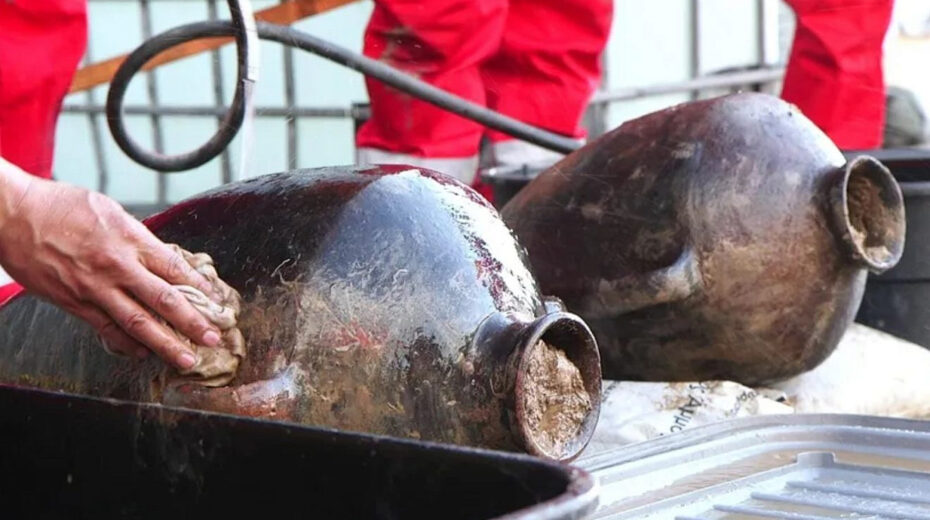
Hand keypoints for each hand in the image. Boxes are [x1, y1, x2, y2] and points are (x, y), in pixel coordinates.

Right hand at [0, 158, 220, 368]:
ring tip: (186, 358)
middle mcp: (116, 265)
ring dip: (165, 343)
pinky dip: (127, 344)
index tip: (216, 300)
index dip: (199, 287)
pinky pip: (106, 328)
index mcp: (129, 238)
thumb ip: (136, 236)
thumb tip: (159, 256)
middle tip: (213, 339)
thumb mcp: (108, 210)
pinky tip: (143, 353)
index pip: (174, 267)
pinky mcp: (73, 302)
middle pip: (163, 299)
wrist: (11, 214)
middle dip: (192, 322)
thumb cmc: (59, 206)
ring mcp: (94, 287)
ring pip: (137, 321)